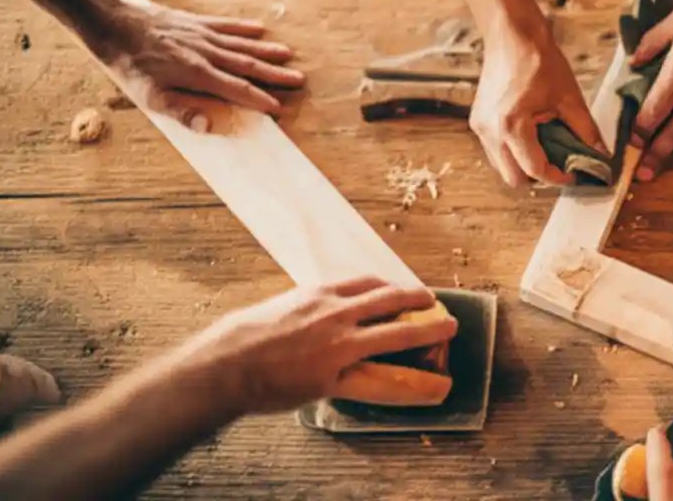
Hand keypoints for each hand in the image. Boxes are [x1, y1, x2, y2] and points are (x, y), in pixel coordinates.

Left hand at [100, 3, 304, 129]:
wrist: (112, 24)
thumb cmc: (129, 66)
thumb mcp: (149, 97)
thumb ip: (180, 111)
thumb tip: (208, 125)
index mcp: (198, 74)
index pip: (237, 89)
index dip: (260, 99)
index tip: (279, 108)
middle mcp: (206, 53)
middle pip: (248, 65)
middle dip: (275, 74)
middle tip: (299, 80)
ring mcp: (202, 35)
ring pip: (241, 45)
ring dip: (266, 52)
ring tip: (288, 56)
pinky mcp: (194, 22)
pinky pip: (225, 25)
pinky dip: (243, 28)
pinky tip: (260, 30)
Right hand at [165, 277, 456, 415]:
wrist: (224, 363)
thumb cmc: (241, 337)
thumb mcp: (278, 307)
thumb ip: (304, 308)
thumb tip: (312, 314)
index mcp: (319, 293)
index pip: (365, 283)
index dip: (389, 286)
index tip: (400, 290)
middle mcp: (334, 312)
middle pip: (388, 300)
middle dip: (416, 300)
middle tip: (434, 301)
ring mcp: (338, 344)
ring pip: (394, 335)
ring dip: (427, 331)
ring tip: (448, 330)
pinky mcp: (334, 377)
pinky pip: (379, 382)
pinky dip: (408, 385)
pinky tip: (428, 388)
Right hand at [470, 24, 602, 186]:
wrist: (511, 35)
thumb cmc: (538, 60)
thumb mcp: (569, 97)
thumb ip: (586, 130)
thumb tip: (601, 154)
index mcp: (512, 125)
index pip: (535, 170)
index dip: (559, 177)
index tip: (575, 173)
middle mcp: (490, 131)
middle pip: (514, 178)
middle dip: (538, 175)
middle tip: (560, 163)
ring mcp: (480, 127)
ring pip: (502, 167)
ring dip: (523, 164)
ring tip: (545, 147)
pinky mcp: (477, 121)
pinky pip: (495, 150)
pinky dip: (513, 151)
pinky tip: (531, 135)